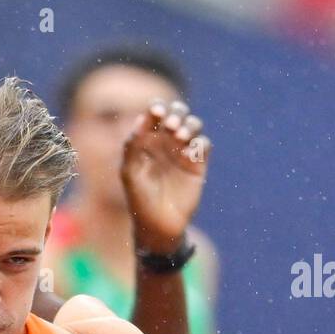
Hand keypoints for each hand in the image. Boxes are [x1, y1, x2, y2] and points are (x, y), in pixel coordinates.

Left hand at [120, 99, 210, 253]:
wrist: (158, 225)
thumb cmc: (139, 199)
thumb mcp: (130, 173)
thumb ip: (132, 147)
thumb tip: (140, 120)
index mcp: (147, 141)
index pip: (154, 115)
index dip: (156, 108)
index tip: (156, 113)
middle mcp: (166, 142)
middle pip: (177, 114)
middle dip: (176, 113)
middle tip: (170, 125)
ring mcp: (183, 152)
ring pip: (193, 125)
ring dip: (189, 124)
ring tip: (180, 136)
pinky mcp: (197, 164)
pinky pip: (204, 144)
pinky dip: (199, 142)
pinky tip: (189, 151)